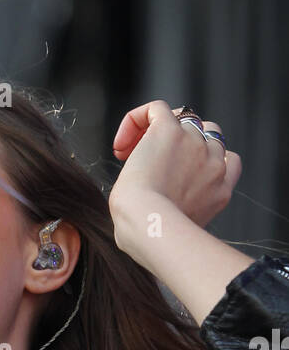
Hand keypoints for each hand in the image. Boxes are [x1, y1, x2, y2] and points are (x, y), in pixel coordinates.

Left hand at [108, 100, 241, 253]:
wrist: (148, 225)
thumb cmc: (153, 240)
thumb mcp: (175, 233)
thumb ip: (176, 218)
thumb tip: (149, 224)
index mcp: (220, 190)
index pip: (228, 159)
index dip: (205, 160)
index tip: (175, 176)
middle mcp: (213, 163)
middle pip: (206, 134)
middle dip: (181, 144)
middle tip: (150, 164)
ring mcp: (194, 143)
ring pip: (183, 118)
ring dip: (156, 133)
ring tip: (130, 155)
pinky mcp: (169, 130)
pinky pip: (156, 108)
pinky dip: (137, 119)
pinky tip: (121, 147)